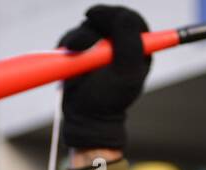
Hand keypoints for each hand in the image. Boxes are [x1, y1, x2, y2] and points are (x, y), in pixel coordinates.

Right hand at [57, 5, 150, 149]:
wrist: (84, 118)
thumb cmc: (108, 100)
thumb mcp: (126, 72)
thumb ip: (129, 41)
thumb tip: (117, 14)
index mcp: (138, 48)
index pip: (130, 19)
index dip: (114, 15)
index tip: (97, 18)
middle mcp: (119, 44)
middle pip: (105, 19)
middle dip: (90, 32)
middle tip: (80, 47)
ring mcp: (99, 47)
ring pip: (86, 27)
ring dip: (77, 41)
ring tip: (77, 63)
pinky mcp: (80, 51)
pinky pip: (71, 38)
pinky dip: (67, 46)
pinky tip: (69, 61)